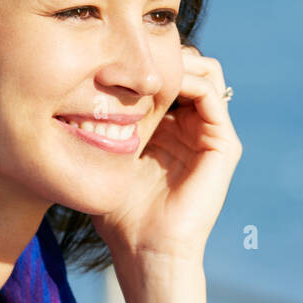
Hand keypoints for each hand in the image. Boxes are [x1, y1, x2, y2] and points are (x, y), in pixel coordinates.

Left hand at [90, 44, 241, 264]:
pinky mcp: (224, 146)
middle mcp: (194, 129)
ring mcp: (212, 135)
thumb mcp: (107, 158)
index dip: (143, 62)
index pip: (166, 77)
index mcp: (169, 130)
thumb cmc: (120, 215)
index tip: (113, 59)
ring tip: (146, 69)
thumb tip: (78, 88)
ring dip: (177, 62)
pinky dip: (188, 79)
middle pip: (190, 67)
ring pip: (206, 72)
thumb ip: (105, 125)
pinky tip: (158, 87)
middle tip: (132, 56)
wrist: (145, 249)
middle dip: (162, 54)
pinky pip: (212, 93)